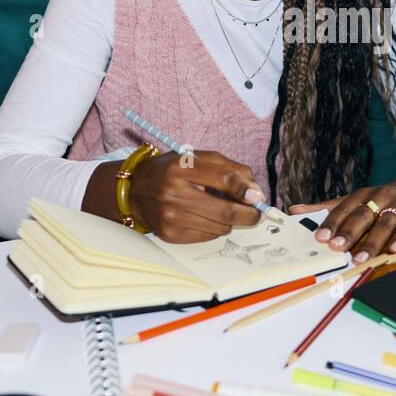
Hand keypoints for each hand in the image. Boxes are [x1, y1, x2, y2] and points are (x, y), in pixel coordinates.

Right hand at [128, 150, 263, 243]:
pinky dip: (214, 228)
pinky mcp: (170, 234)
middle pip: (225, 211)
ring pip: (220, 227)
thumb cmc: (174, 170)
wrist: (137, 188)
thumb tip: (256, 193)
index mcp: (182, 167)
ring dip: (229, 221)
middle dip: (249, 215)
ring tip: (220, 209)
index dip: (246, 190)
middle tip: (257, 214)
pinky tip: (203, 217)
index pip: (225, 180)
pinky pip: (207, 236)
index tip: (258, 197)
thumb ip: (231, 170)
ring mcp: (170, 216)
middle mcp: (173, 192)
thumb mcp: (200, 158)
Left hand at [288, 172, 395, 262]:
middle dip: (349, 232)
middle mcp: (380, 196)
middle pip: (362, 215)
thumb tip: (294, 210)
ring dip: (373, 241)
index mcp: (362, 195)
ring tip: (362, 258)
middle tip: (337, 247)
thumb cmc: (386, 197)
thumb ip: (328, 207)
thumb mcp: (359, 200)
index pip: (343, 208)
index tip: (320, 237)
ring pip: (385, 222)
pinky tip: (395, 249)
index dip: (332, 222)